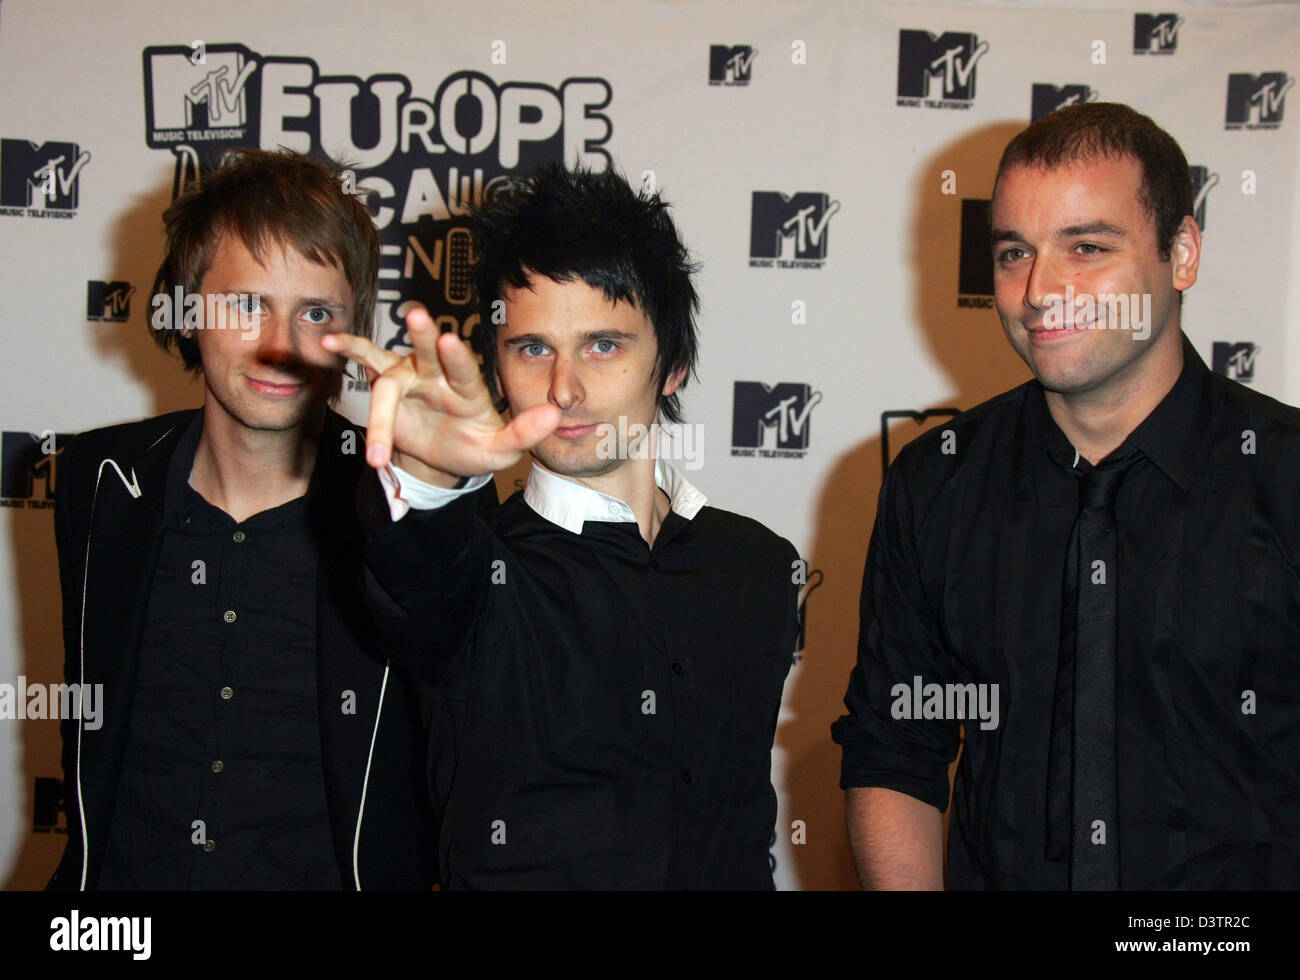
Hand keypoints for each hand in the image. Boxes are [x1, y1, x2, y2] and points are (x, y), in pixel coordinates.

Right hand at [320, 306, 559, 484]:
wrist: (444, 457)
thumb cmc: (474, 448)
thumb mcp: (501, 450)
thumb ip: (524, 434)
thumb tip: (554, 416)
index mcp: (468, 389)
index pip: (464, 371)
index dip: (457, 358)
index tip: (452, 341)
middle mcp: (439, 376)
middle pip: (430, 351)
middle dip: (424, 335)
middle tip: (417, 318)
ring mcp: (411, 377)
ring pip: (390, 372)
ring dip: (370, 369)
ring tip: (346, 362)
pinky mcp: (388, 385)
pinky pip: (367, 363)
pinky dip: (349, 350)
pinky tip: (330, 341)